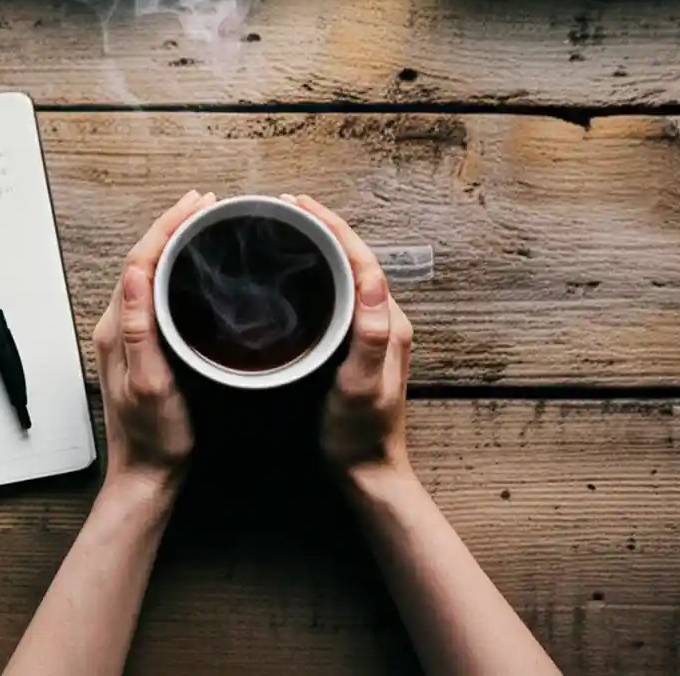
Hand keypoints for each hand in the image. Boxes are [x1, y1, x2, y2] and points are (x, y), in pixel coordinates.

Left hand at [92, 190, 215, 494]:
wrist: (146, 474)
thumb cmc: (155, 438)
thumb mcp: (151, 385)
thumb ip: (140, 331)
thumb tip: (133, 276)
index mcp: (117, 330)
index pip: (139, 261)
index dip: (167, 227)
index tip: (196, 205)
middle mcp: (116, 327)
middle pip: (140, 259)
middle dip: (171, 225)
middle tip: (204, 203)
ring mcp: (126, 336)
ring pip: (145, 273)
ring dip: (171, 243)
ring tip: (199, 222)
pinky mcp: (139, 346)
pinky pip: (151, 293)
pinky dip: (171, 268)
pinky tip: (190, 266)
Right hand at [279, 195, 413, 481]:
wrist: (368, 473)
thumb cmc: (359, 436)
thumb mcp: (361, 386)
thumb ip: (371, 335)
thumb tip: (374, 277)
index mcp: (389, 324)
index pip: (363, 259)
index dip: (333, 227)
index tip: (301, 205)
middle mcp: (387, 322)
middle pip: (357, 260)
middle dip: (326, 227)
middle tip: (290, 207)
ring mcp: (374, 335)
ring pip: (350, 276)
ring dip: (324, 247)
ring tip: (293, 228)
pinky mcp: (359, 347)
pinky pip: (343, 296)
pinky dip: (322, 274)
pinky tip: (302, 275)